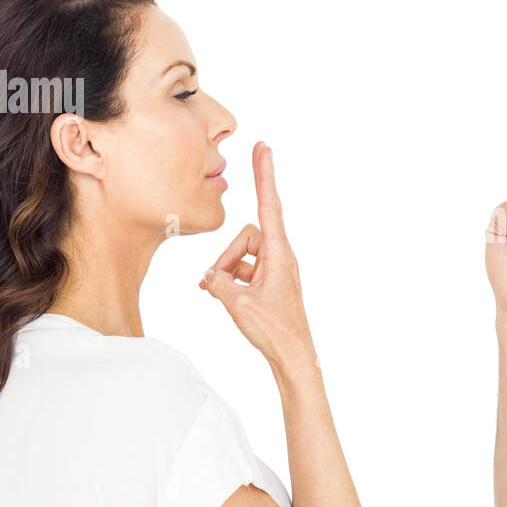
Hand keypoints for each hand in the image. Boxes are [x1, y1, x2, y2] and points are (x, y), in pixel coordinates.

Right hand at [200, 141, 314, 371]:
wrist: (293, 358)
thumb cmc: (274, 331)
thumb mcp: (238, 302)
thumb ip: (220, 281)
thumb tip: (213, 277)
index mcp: (280, 254)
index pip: (270, 205)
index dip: (264, 175)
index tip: (264, 148)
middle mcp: (281, 257)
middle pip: (245, 236)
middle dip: (227, 257)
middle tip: (219, 284)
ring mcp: (275, 271)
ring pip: (241, 256)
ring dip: (226, 273)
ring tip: (222, 297)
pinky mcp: (269, 284)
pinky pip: (242, 271)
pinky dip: (230, 282)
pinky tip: (222, 298)